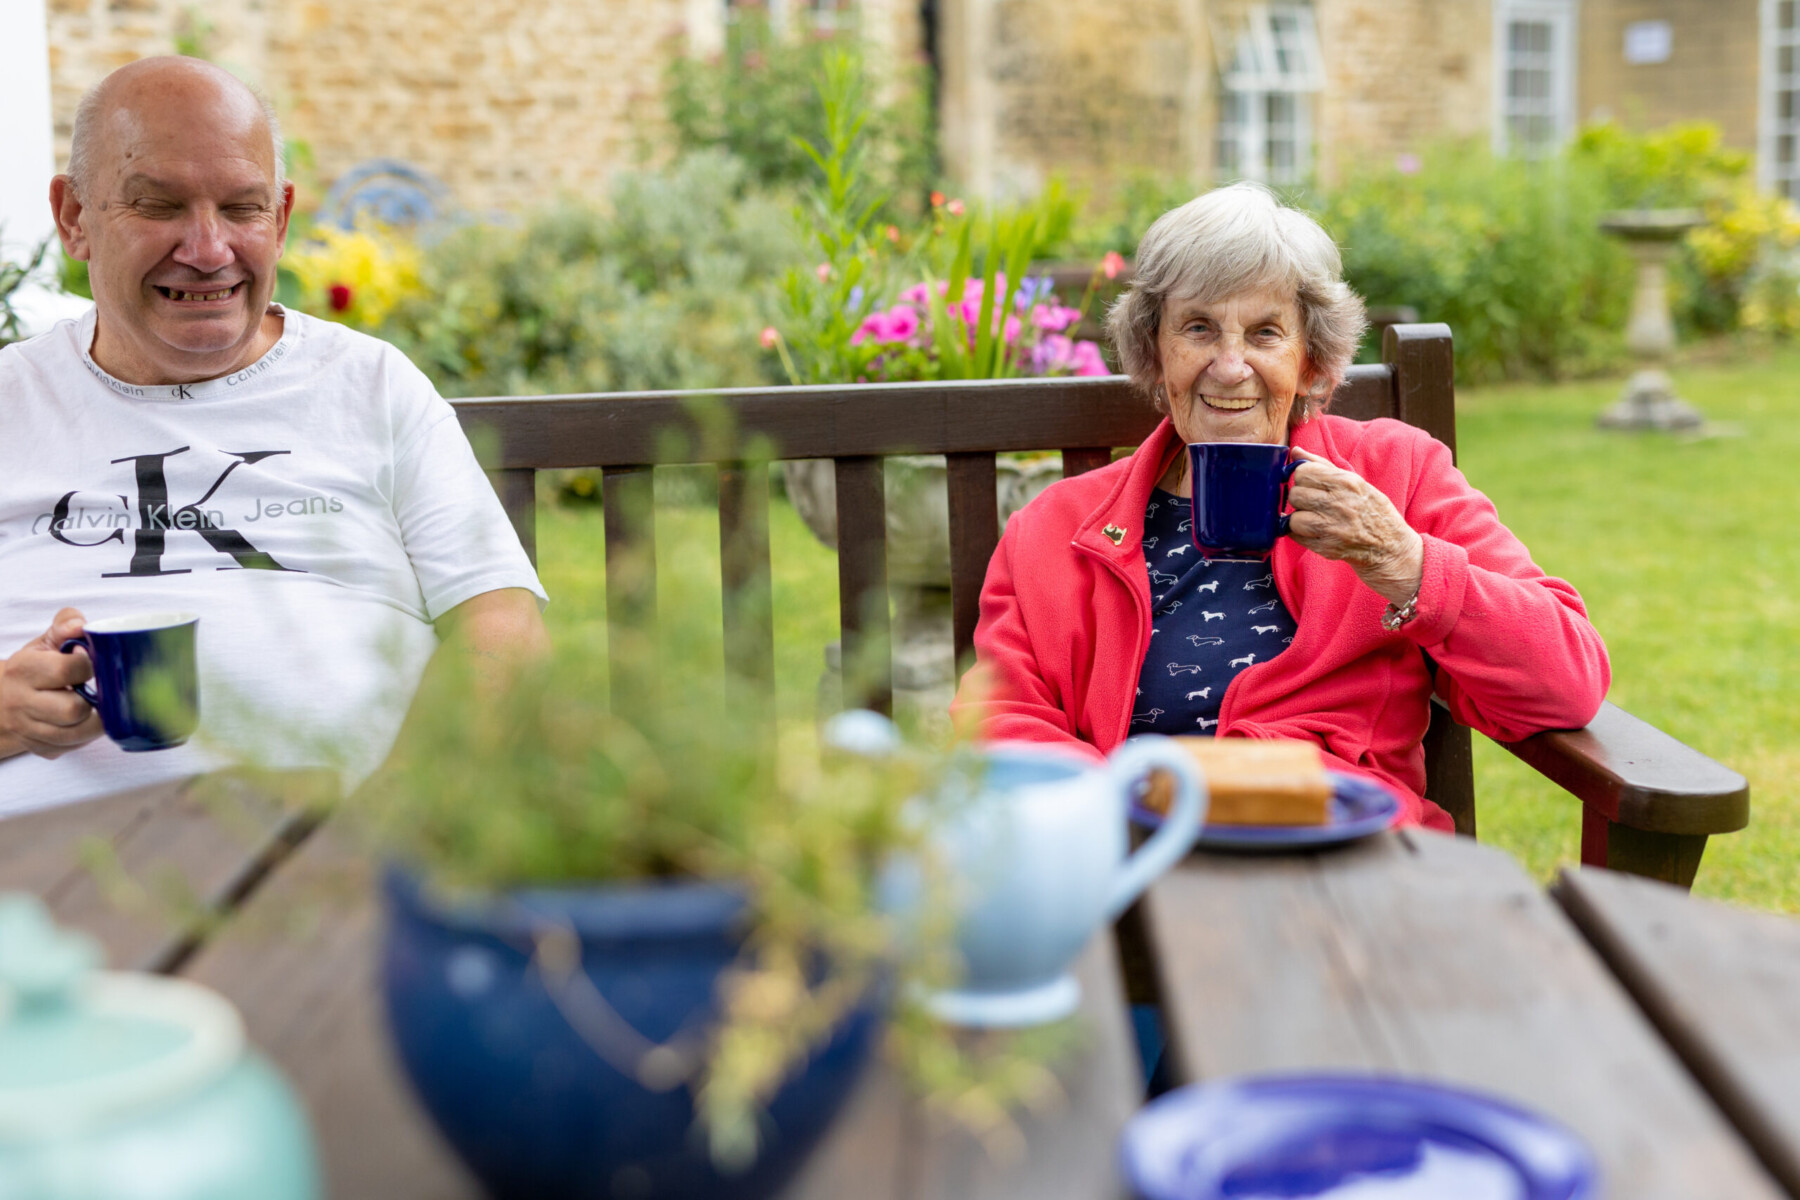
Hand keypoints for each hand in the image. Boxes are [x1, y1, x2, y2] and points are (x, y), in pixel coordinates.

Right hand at [0, 609, 104, 758]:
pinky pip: (73, 747)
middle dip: (92, 700)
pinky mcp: (40, 748)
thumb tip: (80, 625)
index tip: (91, 662)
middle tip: (96, 690)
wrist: (0, 703)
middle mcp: (22, 702)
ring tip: (96, 706)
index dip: (88, 665)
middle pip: (72, 710)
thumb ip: (64, 626)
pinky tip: (84, 721)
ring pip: (76, 734)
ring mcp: (29, 730)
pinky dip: (86, 735)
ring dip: (95, 720)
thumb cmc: (32, 669)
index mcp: (23, 670)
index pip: (66, 670)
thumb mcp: (44, 643)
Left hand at [1286, 449, 1422, 606]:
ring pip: (1293, 518)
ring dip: (1299, 519)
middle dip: (1300, 499)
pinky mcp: (1326, 548)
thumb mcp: (1355, 482)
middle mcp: (1340, 504)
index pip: (1303, 472)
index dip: (1303, 478)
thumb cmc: (1371, 510)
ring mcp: (1333, 528)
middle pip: (1295, 494)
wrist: (1390, 547)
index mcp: (1347, 483)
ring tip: (1314, 519)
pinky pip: (1296, 537)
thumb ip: (1323, 466)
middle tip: (1312, 503)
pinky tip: (1314, 531)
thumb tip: (1295, 452)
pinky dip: (1300, 534)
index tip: (1311, 484)